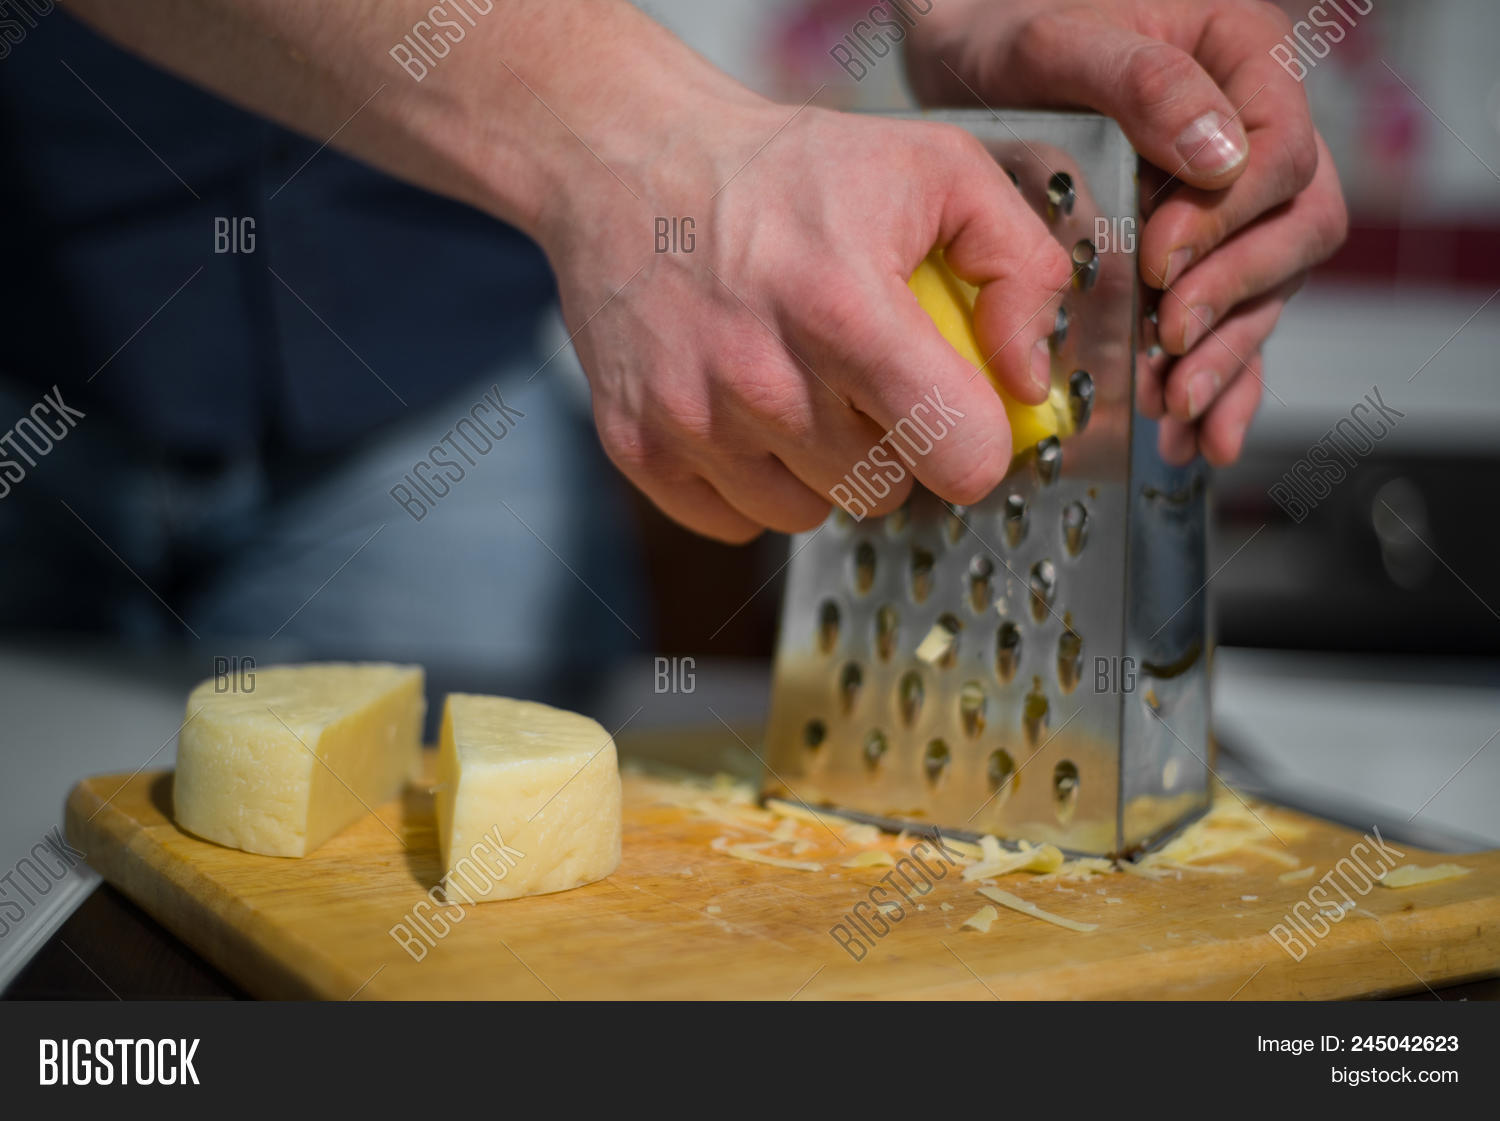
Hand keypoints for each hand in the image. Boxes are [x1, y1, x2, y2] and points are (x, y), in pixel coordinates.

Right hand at [543, 95, 1071, 541]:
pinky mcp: (639, 448)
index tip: (961, 411)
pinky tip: (743, 407)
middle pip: (885, 489)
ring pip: (812, 512)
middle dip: (891, 439)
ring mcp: (692, 422)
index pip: (957, 457)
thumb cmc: (787, 171)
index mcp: (845, 308)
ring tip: (797, 381)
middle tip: (861, 369)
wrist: (629, 165)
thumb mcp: (935, 168)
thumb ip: (1019, 265)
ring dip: (820, 464)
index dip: (976, 440)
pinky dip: (752, 480)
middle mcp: (762, 380)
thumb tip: (1027, 376)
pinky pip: (738, 522)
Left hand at [907, 0, 1348, 464]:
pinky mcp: (1191, 255)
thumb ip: (1143, 84)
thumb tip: (1221, 155)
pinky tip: (1199, 434)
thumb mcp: (1057, 37)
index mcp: (1244, 63)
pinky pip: (1229, 321)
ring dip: (1227, 357)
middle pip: (1295, 232)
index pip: (1280, 156)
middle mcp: (1251, 135)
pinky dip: (1219, 381)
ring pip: (1266, 291)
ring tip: (1177, 407)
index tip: (1161, 259)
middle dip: (1233, 298)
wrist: (962, 48)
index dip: (1229, 219)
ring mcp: (1227, 203)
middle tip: (1170, 342)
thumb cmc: (1007, 22)